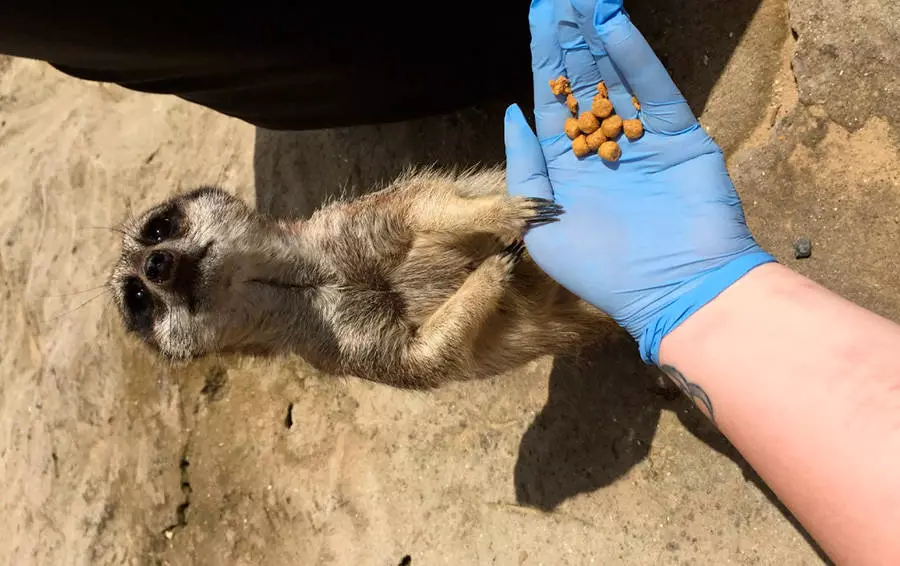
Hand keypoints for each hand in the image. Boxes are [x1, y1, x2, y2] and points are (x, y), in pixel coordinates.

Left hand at [505, 0, 774, 363]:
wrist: (673, 291)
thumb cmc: (601, 271)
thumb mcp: (542, 225)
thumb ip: (526, 168)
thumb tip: (514, 114)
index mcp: (569, 166)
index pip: (553, 101)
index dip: (545, 60)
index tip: (538, 17)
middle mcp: (604, 146)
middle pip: (583, 80)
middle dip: (569, 39)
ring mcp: (643, 139)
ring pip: (616, 77)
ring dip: (597, 38)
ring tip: (582, 1)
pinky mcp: (680, 136)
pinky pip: (654, 90)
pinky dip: (635, 58)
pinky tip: (614, 26)